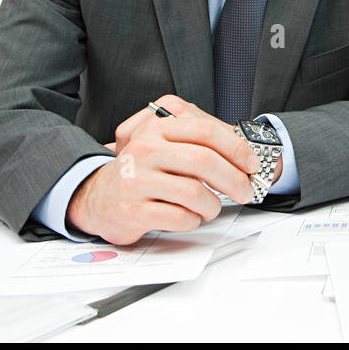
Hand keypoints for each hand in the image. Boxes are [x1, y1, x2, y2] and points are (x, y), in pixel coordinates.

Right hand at [68, 94, 261, 244]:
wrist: (97, 196)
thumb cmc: (141, 172)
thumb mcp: (164, 146)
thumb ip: (198, 143)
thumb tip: (244, 155)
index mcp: (157, 129)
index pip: (206, 131)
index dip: (236, 148)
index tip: (251, 163)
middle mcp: (146, 150)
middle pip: (205, 161)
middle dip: (234, 179)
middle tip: (245, 191)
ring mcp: (138, 180)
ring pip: (195, 193)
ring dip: (213, 205)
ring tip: (210, 207)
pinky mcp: (134, 210)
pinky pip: (180, 217)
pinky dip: (193, 220)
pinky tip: (189, 217)